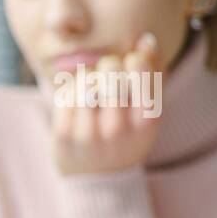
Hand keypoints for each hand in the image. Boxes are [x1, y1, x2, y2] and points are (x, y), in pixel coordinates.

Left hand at [51, 32, 161, 174]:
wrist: (98, 180)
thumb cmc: (127, 135)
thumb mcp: (149, 111)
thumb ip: (153, 73)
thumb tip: (146, 38)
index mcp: (147, 122)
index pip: (140, 70)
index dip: (134, 60)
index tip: (131, 68)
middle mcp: (118, 129)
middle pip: (110, 69)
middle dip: (109, 65)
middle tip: (109, 77)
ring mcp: (89, 133)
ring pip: (85, 78)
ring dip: (89, 75)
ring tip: (93, 87)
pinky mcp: (63, 134)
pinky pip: (65, 92)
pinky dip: (71, 88)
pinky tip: (78, 97)